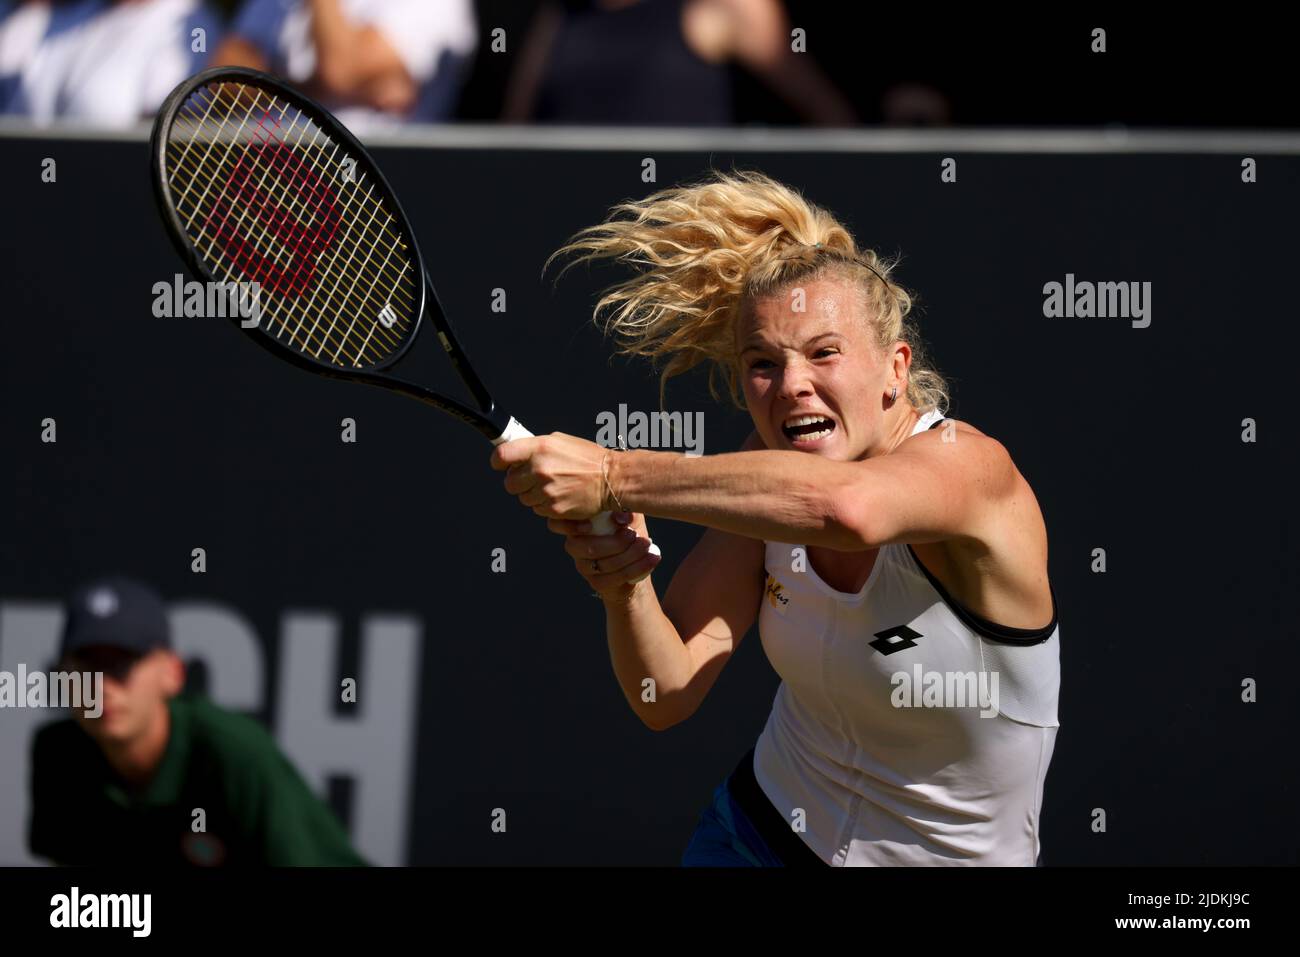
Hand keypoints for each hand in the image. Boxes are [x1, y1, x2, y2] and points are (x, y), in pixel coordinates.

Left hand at [490, 432, 611, 519]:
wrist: (612, 479)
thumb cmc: (590, 459)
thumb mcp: (561, 441)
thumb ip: (537, 447)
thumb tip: (519, 454)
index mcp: (540, 448)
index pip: (502, 455)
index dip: (498, 461)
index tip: (499, 464)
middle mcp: (539, 469)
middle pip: (509, 482)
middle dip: (518, 482)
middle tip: (532, 478)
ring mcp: (546, 491)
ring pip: (523, 498)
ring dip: (533, 495)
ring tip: (552, 487)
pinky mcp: (553, 509)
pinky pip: (538, 510)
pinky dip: (545, 506)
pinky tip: (559, 496)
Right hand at [546, 511, 661, 600]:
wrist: (639, 558)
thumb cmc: (630, 527)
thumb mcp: (629, 513)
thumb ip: (623, 508)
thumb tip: (618, 517)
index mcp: (578, 524)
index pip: (556, 524)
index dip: (568, 526)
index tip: (589, 525)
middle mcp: (576, 546)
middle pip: (586, 548)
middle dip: (614, 542)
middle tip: (634, 534)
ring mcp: (584, 565)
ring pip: (603, 564)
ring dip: (630, 555)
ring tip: (647, 545)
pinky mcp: (597, 582)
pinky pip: (615, 578)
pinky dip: (637, 567)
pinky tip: (652, 558)